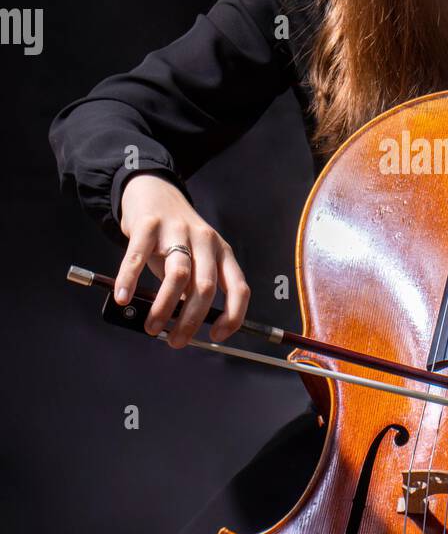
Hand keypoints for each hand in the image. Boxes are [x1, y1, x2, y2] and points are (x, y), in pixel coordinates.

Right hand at [115, 174, 250, 348]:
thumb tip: (180, 325)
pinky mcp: (148, 225)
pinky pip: (139, 257)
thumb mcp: (194, 258)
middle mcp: (205, 240)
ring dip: (164, 308)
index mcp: (222, 252)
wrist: (154, 192)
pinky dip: (130, 280)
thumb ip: (191, 288)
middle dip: (191, 321)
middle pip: (206, 286)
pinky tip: (122, 298)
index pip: (239, 288)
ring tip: (151, 327)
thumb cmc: (175, 237)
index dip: (233, 316)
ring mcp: (178, 231)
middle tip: (176, 341)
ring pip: (178, 275)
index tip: (216, 336)